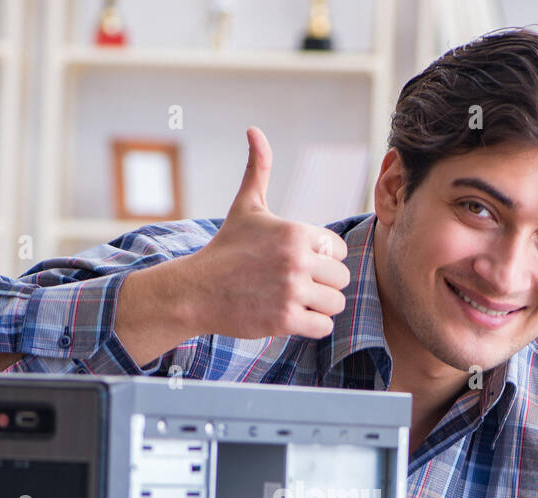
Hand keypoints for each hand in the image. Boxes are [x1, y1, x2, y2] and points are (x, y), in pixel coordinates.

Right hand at [187, 126, 350, 339]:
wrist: (196, 290)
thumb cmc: (226, 249)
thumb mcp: (245, 206)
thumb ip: (258, 169)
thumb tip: (254, 130)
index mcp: (295, 231)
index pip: (339, 250)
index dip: (322, 258)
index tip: (297, 262)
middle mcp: (296, 260)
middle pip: (341, 278)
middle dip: (323, 284)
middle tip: (295, 285)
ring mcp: (291, 291)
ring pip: (335, 304)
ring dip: (319, 306)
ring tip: (294, 300)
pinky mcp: (285, 320)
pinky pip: (324, 327)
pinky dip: (312, 326)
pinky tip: (291, 317)